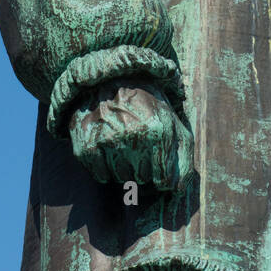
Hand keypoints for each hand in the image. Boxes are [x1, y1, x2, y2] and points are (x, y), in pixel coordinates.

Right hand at [68, 78, 193, 192]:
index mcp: (159, 130)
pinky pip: (101, 176)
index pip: (163, 181)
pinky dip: (105, 168)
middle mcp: (133, 135)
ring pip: (121, 179)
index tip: (159, 166)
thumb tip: (178, 190)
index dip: (162, 177)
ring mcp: (107, 140)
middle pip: (141, 180)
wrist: (111, 80)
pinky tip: (108, 149)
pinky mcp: (86, 145)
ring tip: (125, 145)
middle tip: (140, 149)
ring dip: (124, 169)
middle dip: (143, 170)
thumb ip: (184, 158)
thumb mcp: (174, 124)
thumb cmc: (148, 106)